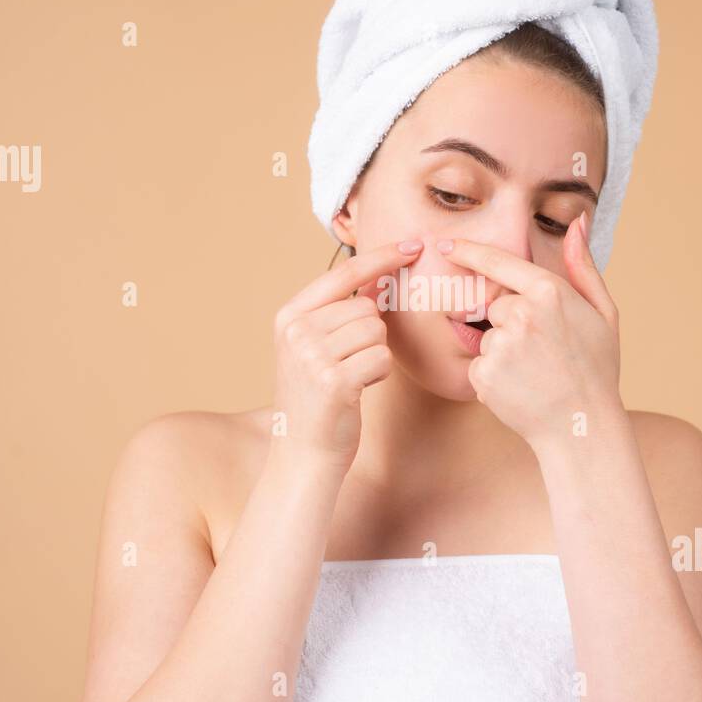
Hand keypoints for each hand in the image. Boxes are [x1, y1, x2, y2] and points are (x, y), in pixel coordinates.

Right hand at [270, 239, 422, 470]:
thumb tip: (379, 277)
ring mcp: (312, 355)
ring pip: (377, 332)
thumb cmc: (316, 401)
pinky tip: (357, 391)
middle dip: (372, 334)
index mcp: (289, 316)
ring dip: (375, 356)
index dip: (380, 258)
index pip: (343, 274)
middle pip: (367, 308)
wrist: (302, 455)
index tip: (412, 246)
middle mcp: (297, 331)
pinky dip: (378, 374)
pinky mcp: (334, 380)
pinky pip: (381, 358)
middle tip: (350, 364)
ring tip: (351, 378)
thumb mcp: (311, 349)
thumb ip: (335, 314)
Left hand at [440, 213, 623, 444]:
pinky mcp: (484, 374)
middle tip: (541, 350)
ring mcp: (501, 345)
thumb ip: (582, 266)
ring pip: (487, 335)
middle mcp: (522, 314)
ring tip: (534, 372)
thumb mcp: (603, 312)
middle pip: (494, 304)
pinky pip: (479, 364)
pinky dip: (494, 375)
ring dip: (503, 350)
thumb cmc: (597, 368)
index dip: (469, 251)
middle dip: (510, 321)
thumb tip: (576, 224)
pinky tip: (520, 387)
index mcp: (550, 292)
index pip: (498, 262)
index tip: (446, 245)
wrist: (583, 425)